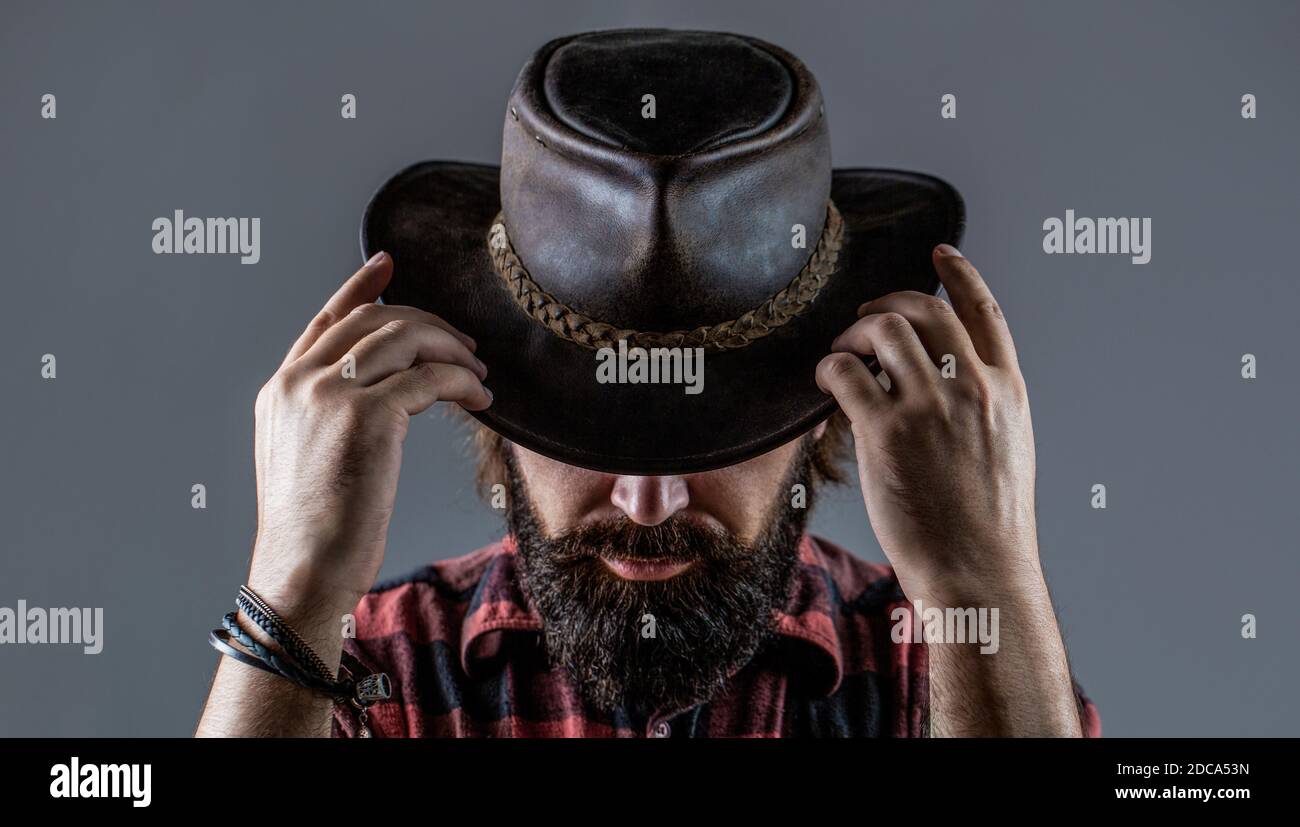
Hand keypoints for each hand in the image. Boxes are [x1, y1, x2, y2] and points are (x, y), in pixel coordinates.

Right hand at [248, 252, 490, 640]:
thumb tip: (380, 396)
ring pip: (404, 339)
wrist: (302, 570)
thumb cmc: (314, 530)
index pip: (325, 320)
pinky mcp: (366, 416)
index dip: (360, 288)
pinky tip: (479, 399)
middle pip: (374, 321)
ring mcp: (330, 395)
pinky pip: (430, 378)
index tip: (390, 265)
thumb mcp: (304, 458)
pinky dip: (462, 382)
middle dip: (427, 323)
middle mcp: (300, 382)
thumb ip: (326, 415)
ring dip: (452, 349)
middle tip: (465, 345)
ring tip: (480, 373)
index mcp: (280, 389)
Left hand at [815, 245, 1038, 606]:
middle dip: (888, 303)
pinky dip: (829, 367)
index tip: (940, 252)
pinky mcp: (887, 432)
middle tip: (865, 320)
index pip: (986, 312)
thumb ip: (985, 407)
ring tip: (843, 355)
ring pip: (884, 329)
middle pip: (925, 309)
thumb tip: (948, 381)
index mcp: (1009, 391)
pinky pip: (846, 372)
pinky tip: (826, 383)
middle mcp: (974, 388)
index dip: (961, 274)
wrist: (978, 572)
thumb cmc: (988, 524)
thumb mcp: (1008, 450)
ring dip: (855, 333)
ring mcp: (931, 407)